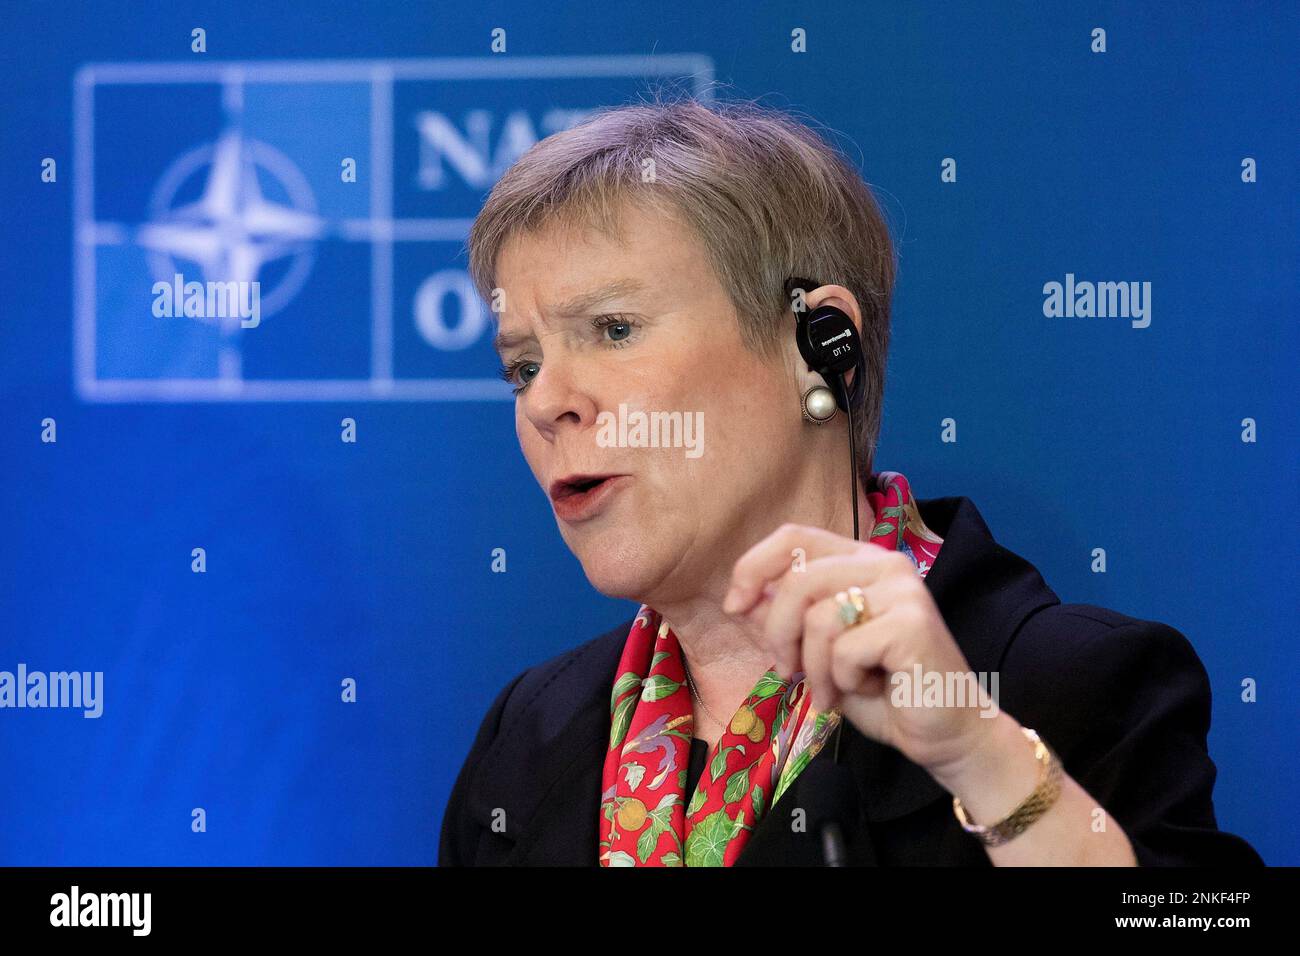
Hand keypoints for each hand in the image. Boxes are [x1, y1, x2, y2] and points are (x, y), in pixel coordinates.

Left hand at [721, 522, 996, 777]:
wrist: (945, 732)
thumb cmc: (881, 689)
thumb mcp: (818, 650)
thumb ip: (786, 618)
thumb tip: (742, 598)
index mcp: (861, 560)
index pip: (795, 535)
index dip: (753, 566)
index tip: (735, 606)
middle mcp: (885, 564)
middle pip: (797, 580)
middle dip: (778, 634)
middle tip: (789, 671)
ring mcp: (903, 591)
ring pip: (817, 618)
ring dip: (813, 668)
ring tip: (834, 689)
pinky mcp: (912, 625)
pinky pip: (844, 649)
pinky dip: (843, 680)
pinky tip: (870, 688)